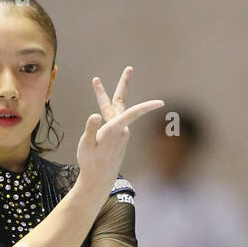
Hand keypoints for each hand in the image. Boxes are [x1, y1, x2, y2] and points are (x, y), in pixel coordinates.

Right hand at [76, 67, 163, 191]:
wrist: (99, 178)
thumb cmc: (90, 162)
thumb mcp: (86, 146)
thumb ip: (90, 130)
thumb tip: (94, 115)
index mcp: (113, 129)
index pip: (132, 113)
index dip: (146, 107)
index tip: (161, 103)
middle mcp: (120, 129)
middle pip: (122, 102)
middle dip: (123, 84)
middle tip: (129, 68)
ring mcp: (120, 131)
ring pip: (115, 110)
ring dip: (107, 96)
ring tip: (101, 82)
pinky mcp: (118, 134)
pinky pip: (115, 118)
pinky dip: (108, 110)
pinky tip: (103, 112)